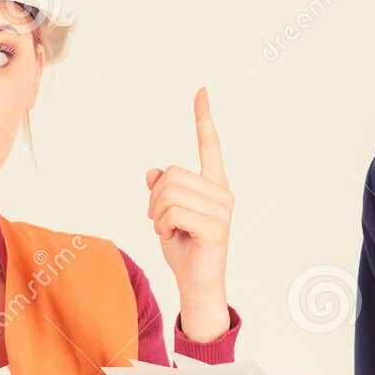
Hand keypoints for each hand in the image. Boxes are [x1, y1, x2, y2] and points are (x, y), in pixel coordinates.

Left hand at [146, 87, 232, 341]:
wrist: (197, 284)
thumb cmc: (184, 249)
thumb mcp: (166, 216)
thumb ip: (162, 192)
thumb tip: (152, 172)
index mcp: (214, 185)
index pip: (210, 145)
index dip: (203, 118)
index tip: (201, 91)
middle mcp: (222, 193)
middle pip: (171, 174)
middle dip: (155, 199)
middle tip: (160, 221)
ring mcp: (221, 210)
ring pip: (168, 192)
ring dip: (156, 214)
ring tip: (168, 230)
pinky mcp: (214, 227)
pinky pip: (172, 212)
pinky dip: (161, 226)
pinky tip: (171, 237)